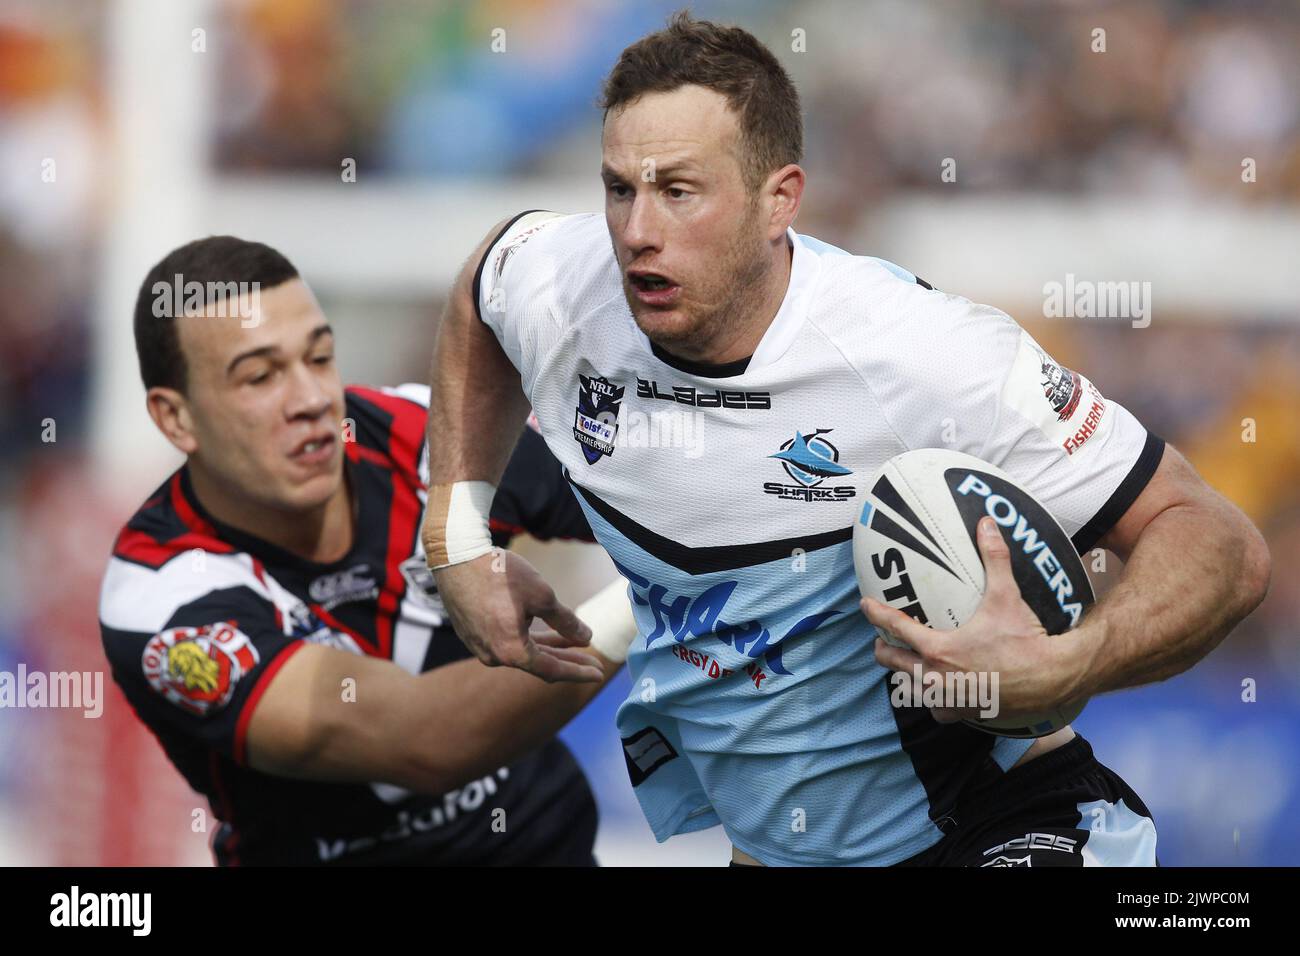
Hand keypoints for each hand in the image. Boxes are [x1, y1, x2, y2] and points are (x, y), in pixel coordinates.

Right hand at [432, 549, 601, 682]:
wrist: (457, 557)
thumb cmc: (499, 573)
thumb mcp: (542, 596)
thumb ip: (566, 621)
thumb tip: (586, 638)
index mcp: (510, 651)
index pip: (552, 669)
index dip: (578, 671)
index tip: (599, 674)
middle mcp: (493, 656)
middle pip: (539, 664)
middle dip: (569, 662)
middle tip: (595, 664)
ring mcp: (480, 646)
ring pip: (524, 652)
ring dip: (550, 648)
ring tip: (576, 644)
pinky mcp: (474, 634)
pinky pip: (509, 643)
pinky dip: (531, 640)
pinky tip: (547, 632)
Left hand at [861, 516, 1086, 720]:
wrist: (1052, 678)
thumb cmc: (1025, 639)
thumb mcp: (1006, 595)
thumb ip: (994, 558)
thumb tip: (986, 524)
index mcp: (938, 648)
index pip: (896, 627)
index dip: (876, 614)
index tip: (865, 605)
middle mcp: (936, 677)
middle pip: (892, 663)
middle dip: (883, 650)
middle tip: (881, 640)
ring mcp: (949, 698)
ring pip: (911, 689)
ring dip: (905, 677)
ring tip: (905, 667)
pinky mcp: (964, 713)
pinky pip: (937, 710)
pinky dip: (933, 702)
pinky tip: (936, 695)